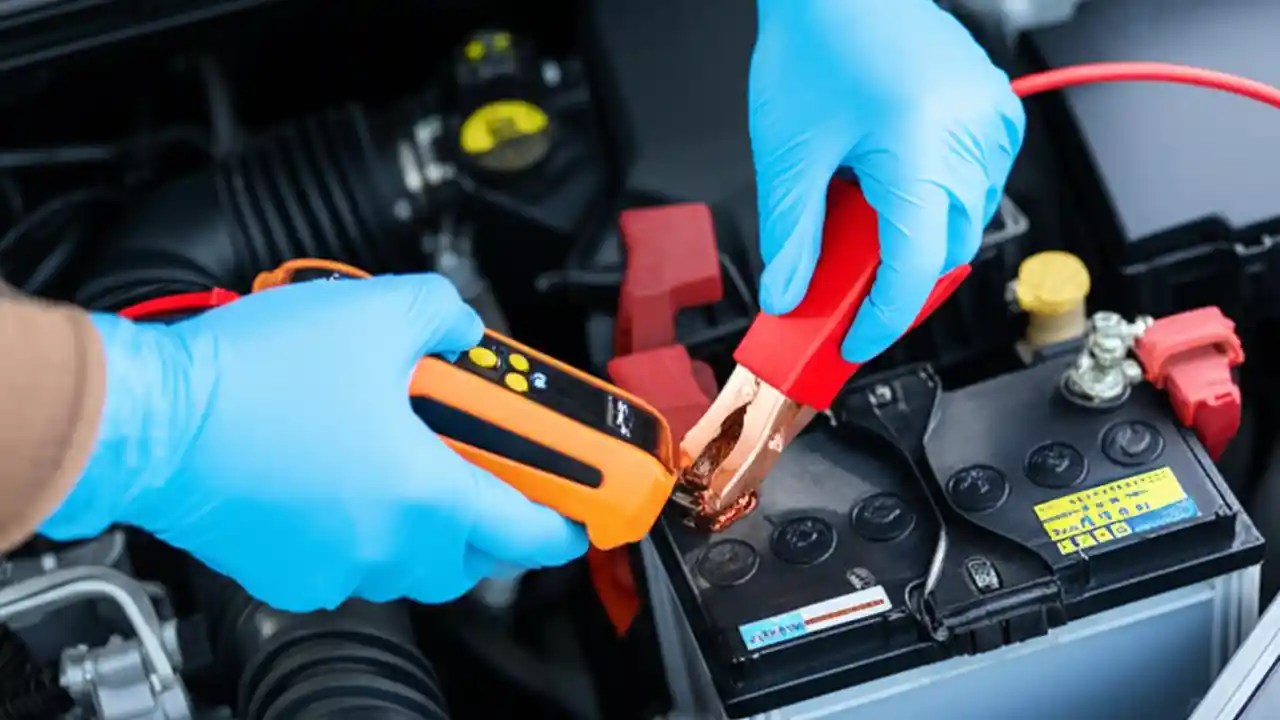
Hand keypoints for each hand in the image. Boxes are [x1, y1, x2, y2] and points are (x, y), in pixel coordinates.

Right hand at [40, 275, 587, 611]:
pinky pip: (350, 565)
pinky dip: (365, 534)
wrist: (154, 417)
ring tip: (411, 471)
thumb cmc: (254, 376)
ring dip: (427, 527)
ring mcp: (335, 565)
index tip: (581, 516)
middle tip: (488, 480)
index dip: (564, 523)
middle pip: (472, 557)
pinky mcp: (288, 572)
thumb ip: (442, 313)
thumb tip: (461, 327)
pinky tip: (347, 486)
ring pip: (410, 565)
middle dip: (492, 524)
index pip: (525, 527)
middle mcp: (386, 542)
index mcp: (425, 491)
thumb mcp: (376, 310)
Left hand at [750, 0, 1024, 361]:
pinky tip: (890, 192)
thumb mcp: (791, 155)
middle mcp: (973, 138)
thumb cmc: (819, 42)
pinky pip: (976, 183)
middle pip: (945, 251)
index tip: (855, 341)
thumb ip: (790, 237)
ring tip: (858, 227)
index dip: (883, 319)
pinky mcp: (993, 112)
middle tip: (843, 292)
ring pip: (963, 221)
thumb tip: (789, 294)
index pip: (915, 268)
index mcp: (925, 149)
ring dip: (915, 241)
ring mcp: (990, 123)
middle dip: (896, 282)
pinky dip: (935, 203)